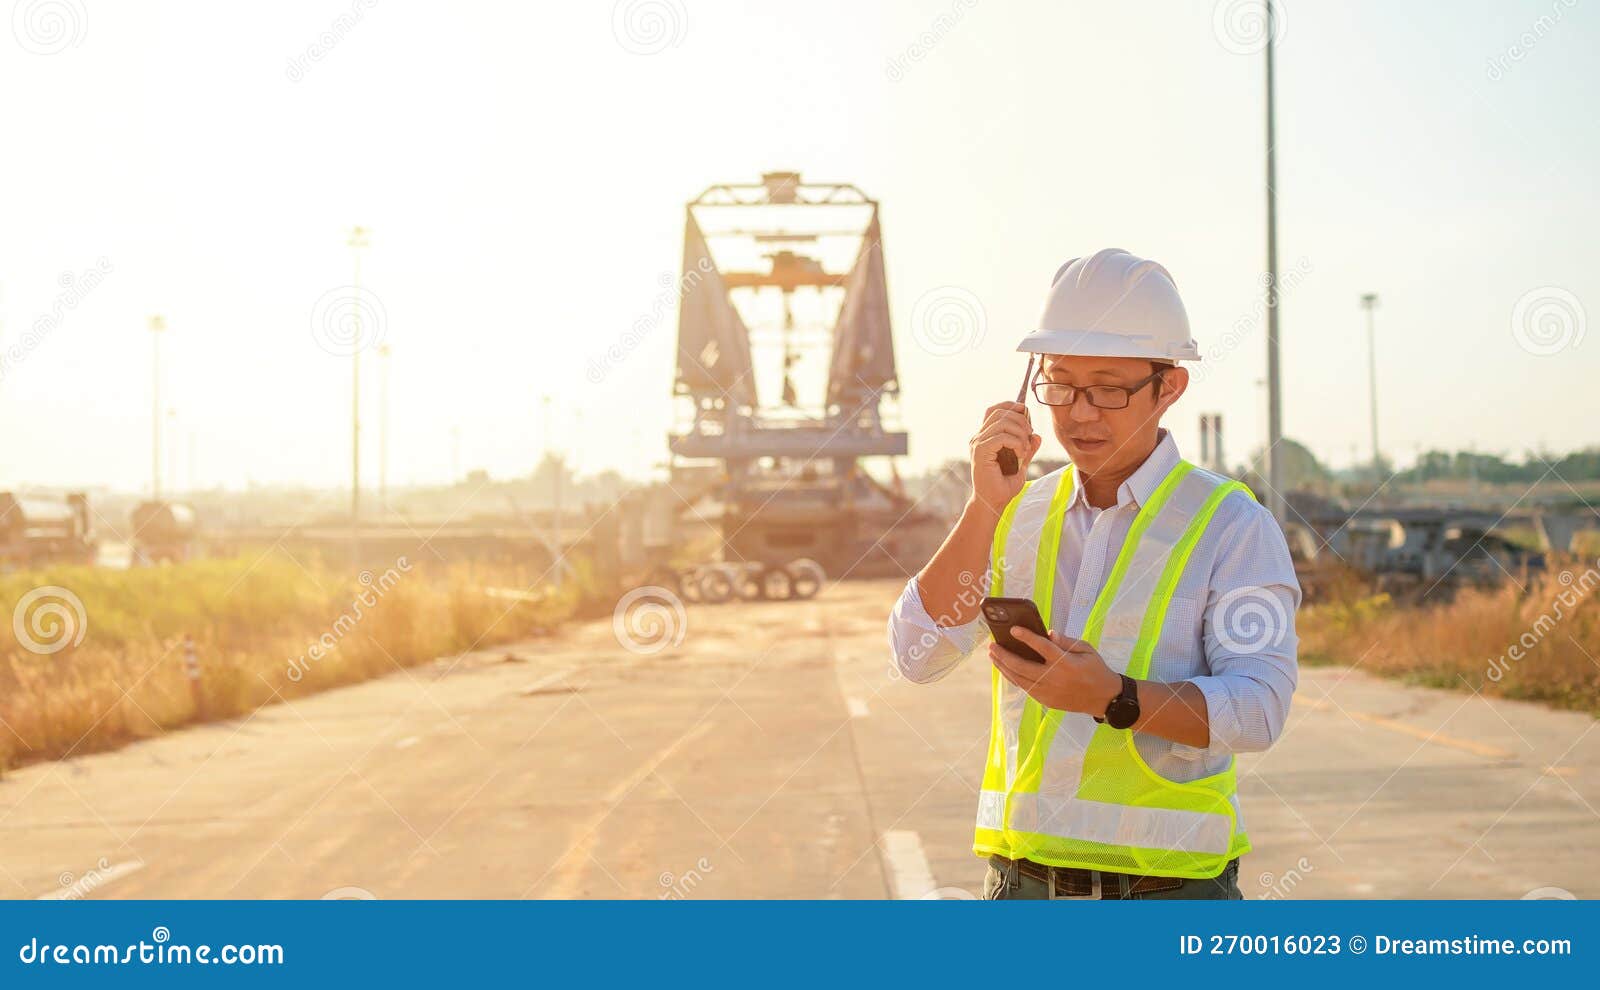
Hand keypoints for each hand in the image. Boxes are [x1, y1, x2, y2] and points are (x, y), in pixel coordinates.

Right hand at [969, 401, 1042, 515]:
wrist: (993, 504)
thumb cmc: (1003, 486)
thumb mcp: (1021, 464)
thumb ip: (1027, 449)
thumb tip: (1037, 436)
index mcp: (985, 437)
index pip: (995, 410)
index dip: (1012, 407)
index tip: (1027, 419)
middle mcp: (979, 437)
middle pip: (1000, 412)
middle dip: (1021, 420)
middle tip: (1029, 437)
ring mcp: (978, 443)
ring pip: (1003, 422)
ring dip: (1020, 432)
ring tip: (1025, 448)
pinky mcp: (980, 451)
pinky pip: (1001, 436)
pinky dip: (1016, 442)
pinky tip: (1020, 454)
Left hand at [989, 627, 1122, 715]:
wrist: (1104, 698)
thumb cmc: (1095, 669)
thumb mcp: (1087, 649)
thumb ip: (1067, 641)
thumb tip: (1049, 634)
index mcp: (1066, 663)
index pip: (1043, 648)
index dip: (1027, 637)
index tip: (1013, 629)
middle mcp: (1054, 679)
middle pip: (1022, 666)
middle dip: (1004, 655)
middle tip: (992, 646)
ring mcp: (1048, 692)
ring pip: (1019, 679)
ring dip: (1004, 667)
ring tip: (993, 656)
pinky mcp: (1046, 701)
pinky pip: (1025, 688)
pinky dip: (1014, 678)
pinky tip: (1006, 669)